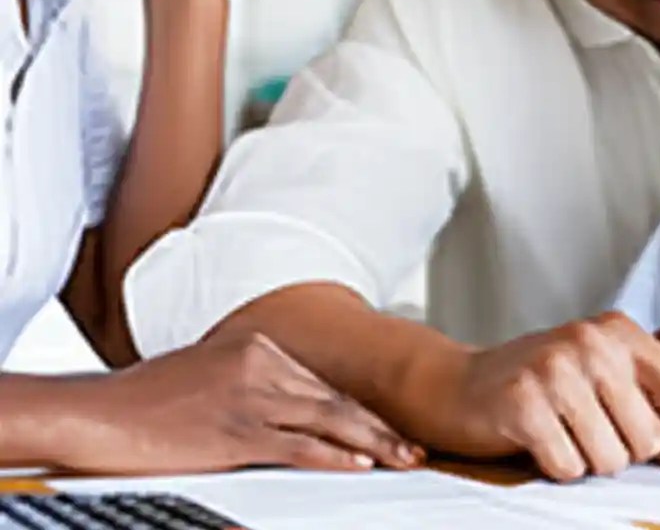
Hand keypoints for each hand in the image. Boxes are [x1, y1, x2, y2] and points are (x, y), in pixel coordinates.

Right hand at [59, 333, 423, 474]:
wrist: (97, 413)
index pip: (322, 385)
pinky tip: (359, 465)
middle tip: (412, 448)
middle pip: (334, 400)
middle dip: (378, 428)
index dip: (359, 412)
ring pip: (327, 420)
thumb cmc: (147, 401)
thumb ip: (255, 384)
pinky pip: (297, 444)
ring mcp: (249, 395)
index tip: (386, 429)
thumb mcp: (211, 375)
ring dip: (371, 444)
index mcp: (257, 345)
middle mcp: (260, 363)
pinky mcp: (234, 430)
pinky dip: (333, 455)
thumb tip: (294, 412)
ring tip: (402, 460)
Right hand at [454, 312, 659, 481]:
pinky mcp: (525, 402)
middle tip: (584, 428)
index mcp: (621, 334)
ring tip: (559, 432)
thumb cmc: (538, 389)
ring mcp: (557, 368)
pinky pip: (570, 466)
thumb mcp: (602, 394)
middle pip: (649, 438)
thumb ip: (656, 422)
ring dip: (587, 461)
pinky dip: (556, 467)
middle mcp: (593, 342)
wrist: (453, 384)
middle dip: (622, 451)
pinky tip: (536, 440)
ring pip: (612, 458)